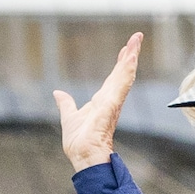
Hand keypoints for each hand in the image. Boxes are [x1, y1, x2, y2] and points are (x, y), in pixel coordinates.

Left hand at [53, 32, 141, 173]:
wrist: (83, 157)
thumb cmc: (79, 143)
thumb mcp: (69, 117)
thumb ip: (66, 104)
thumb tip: (58, 93)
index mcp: (102, 101)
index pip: (112, 78)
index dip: (119, 63)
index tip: (125, 49)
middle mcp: (110, 100)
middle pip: (121, 72)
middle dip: (130, 54)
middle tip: (137, 36)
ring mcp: (113, 102)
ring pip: (124, 75)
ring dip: (131, 57)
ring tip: (136, 40)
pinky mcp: (111, 105)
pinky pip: (121, 84)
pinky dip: (126, 71)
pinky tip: (131, 58)